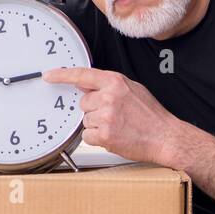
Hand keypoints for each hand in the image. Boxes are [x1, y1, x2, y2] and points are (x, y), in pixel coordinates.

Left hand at [43, 68, 183, 166]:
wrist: (165, 137)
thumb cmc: (152, 116)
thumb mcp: (133, 90)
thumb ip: (110, 86)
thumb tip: (87, 85)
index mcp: (116, 82)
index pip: (82, 74)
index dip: (63, 75)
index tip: (49, 75)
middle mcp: (109, 97)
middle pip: (83, 103)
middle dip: (94, 110)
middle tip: (114, 116)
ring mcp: (105, 116)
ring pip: (85, 121)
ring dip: (97, 126)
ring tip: (118, 127)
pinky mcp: (104, 134)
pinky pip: (88, 136)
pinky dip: (98, 139)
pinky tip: (114, 137)